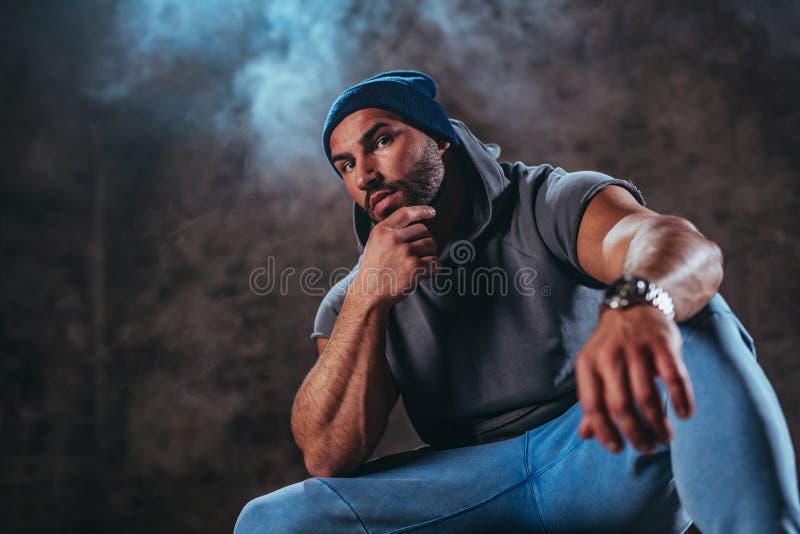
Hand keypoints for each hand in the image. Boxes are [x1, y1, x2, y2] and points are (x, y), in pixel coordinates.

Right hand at [353, 205, 439, 307]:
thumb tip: (416, 225)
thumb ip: (390, 232)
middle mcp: (393, 238)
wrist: (370, 294)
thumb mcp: (375, 244)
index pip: (405, 213)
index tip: (432, 212)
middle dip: (426, 240)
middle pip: (424, 230)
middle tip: (421, 253)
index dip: (421, 210)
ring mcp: (404, 252)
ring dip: (431, 254)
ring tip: (421, 262)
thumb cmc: (374, 270)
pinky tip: (427, 272)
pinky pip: (435, 261)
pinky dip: (434, 267)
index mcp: (382, 230)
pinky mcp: (414, 266)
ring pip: (431, 244)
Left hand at [575, 305, 694, 453]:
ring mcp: (636, 348)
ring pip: (646, 396)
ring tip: (665, 438)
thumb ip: (593, 399)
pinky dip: (680, 400)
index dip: (604, 432)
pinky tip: (684, 415)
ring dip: (658, 424)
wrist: (634, 305)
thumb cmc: (613, 347)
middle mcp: (608, 356)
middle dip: (635, 433)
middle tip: (648, 447)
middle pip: (620, 405)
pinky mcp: (662, 343)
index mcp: (587, 364)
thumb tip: (586, 435)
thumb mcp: (595, 367)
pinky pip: (674, 377)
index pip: (591, 406)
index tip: (617, 449)